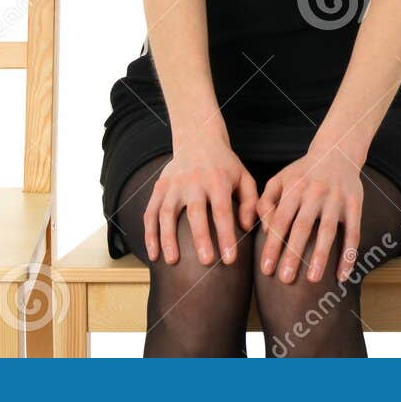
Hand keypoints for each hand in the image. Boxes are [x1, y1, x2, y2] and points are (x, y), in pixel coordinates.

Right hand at [143, 136, 257, 266]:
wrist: (198, 138)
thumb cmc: (225, 165)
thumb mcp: (244, 177)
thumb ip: (250, 202)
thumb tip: (247, 228)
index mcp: (218, 180)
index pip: (223, 211)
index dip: (226, 236)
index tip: (230, 260)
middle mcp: (194, 181)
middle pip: (196, 213)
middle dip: (200, 239)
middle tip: (206, 263)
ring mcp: (173, 184)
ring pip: (167, 213)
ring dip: (168, 238)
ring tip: (173, 261)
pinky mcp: (159, 187)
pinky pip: (150, 213)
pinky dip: (149, 234)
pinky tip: (153, 255)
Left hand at [256, 147, 362, 283]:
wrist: (337, 151)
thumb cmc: (302, 173)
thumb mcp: (279, 180)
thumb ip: (265, 203)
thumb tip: (265, 232)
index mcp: (295, 188)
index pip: (280, 221)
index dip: (272, 246)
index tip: (266, 269)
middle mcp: (316, 193)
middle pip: (303, 228)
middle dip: (293, 255)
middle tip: (285, 280)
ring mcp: (337, 199)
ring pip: (328, 231)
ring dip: (321, 256)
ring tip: (312, 280)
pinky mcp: (355, 205)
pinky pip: (353, 233)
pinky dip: (349, 255)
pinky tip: (342, 276)